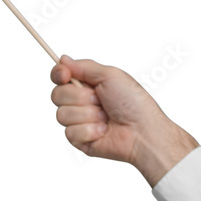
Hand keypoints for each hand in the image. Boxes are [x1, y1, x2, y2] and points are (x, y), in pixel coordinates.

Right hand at [50, 55, 197, 185]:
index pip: (59, 77)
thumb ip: (84, 66)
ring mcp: (79, 122)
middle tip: (100, 100)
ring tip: (106, 117)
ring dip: (88, 115)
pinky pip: (70, 133)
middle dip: (80, 97)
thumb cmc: (133, 103)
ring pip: (62, 115)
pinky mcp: (81, 140)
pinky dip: (90, 130)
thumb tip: (62, 60)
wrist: (143, 131)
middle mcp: (81, 103)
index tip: (65, 74)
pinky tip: (104, 131)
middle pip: (57, 95)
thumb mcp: (111, 75)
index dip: (58, 74)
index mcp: (87, 85)